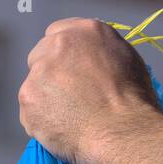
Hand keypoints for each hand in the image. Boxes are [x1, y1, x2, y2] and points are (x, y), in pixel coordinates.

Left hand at [18, 18, 162, 163]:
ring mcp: (39, 71)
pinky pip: (31, 110)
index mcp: (85, 31)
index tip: (72, 72)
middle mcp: (58, 44)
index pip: (58, 33)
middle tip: (71, 97)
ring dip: (47, 98)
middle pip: (41, 55)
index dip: (65, 55)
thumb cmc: (134, 102)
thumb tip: (90, 57)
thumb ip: (101, 51)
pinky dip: (43, 121)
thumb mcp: (127, 60)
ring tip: (72, 118)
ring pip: (35, 84)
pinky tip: (64, 130)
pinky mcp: (28, 98)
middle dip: (51, 74)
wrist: (123, 133)